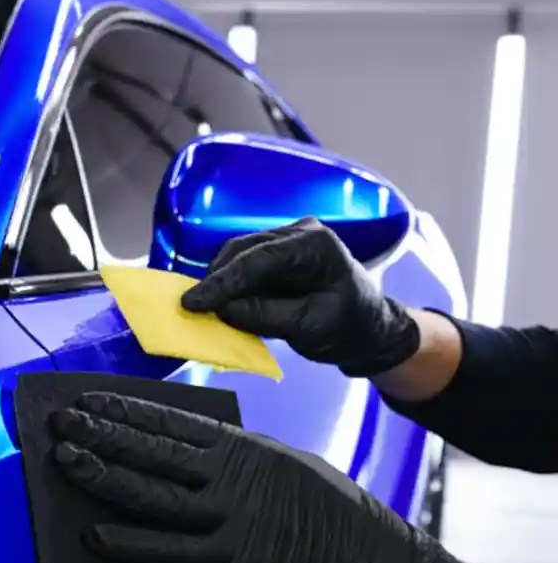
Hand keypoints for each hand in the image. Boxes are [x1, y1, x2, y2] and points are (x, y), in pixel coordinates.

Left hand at [50, 392, 474, 562]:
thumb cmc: (329, 509)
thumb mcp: (282, 461)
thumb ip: (229, 454)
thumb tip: (178, 439)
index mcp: (243, 458)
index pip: (169, 431)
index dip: (121, 416)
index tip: (82, 406)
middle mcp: (235, 497)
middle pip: (156, 473)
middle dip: (103, 453)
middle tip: (60, 441)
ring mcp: (240, 546)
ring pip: (164, 533)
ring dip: (118, 528)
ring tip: (79, 521)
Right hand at [180, 217, 418, 376]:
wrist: (370, 329)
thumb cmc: (349, 328)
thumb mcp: (309, 327)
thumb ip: (264, 315)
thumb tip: (222, 309)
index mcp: (315, 246)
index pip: (258, 259)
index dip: (222, 282)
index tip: (192, 302)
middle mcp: (300, 233)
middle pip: (243, 251)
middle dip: (218, 281)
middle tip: (196, 310)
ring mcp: (288, 239)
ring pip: (238, 255)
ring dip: (223, 282)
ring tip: (211, 310)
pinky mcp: (278, 253)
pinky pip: (245, 264)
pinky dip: (232, 284)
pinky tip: (227, 303)